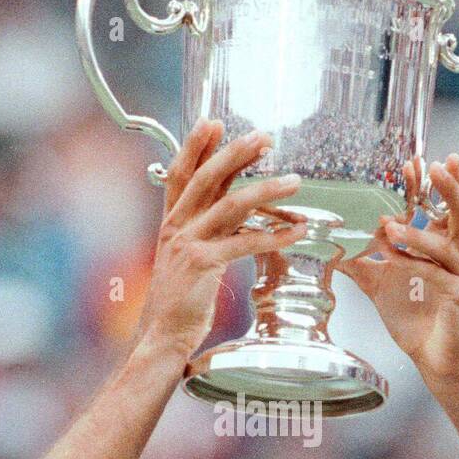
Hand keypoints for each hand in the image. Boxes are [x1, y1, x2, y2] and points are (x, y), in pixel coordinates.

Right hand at [136, 119, 305, 357]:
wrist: (161, 336)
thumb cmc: (180, 302)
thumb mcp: (191, 257)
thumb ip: (210, 230)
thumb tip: (236, 208)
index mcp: (171, 223)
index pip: (179, 174)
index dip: (194, 146)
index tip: (213, 122)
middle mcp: (176, 228)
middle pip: (206, 178)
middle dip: (235, 153)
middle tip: (263, 137)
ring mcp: (187, 244)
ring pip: (230, 205)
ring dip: (266, 189)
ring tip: (295, 181)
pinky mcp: (202, 264)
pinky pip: (244, 242)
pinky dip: (274, 235)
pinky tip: (297, 232)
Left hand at [337, 154, 458, 385]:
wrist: (437, 360)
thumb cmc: (416, 320)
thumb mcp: (381, 284)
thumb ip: (361, 261)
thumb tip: (329, 244)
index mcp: (442, 248)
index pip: (445, 206)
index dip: (440, 182)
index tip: (425, 159)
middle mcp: (457, 256)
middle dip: (451, 187)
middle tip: (433, 166)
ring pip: (447, 244)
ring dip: (418, 233)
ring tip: (390, 225)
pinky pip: (438, 275)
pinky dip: (415, 265)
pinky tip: (394, 259)